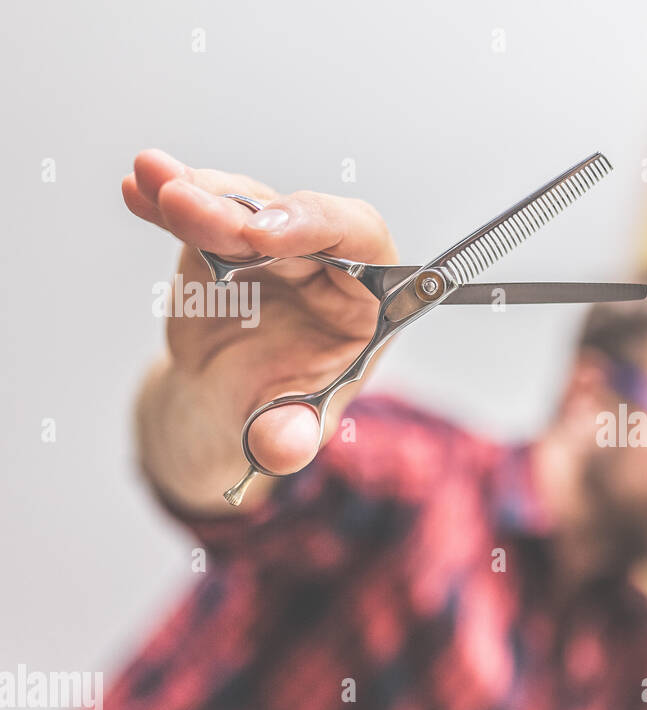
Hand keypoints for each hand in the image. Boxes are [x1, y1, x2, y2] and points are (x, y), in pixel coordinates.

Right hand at [125, 149, 397, 511]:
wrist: (231, 408)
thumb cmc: (280, 414)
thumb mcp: (290, 432)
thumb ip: (290, 437)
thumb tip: (281, 449)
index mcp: (368, 295)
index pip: (360, 238)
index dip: (316, 226)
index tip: (263, 236)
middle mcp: (329, 258)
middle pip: (290, 217)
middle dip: (236, 213)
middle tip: (185, 205)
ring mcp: (275, 244)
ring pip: (241, 205)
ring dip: (197, 194)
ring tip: (152, 181)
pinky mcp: (227, 237)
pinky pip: (200, 211)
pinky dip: (165, 200)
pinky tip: (135, 189)